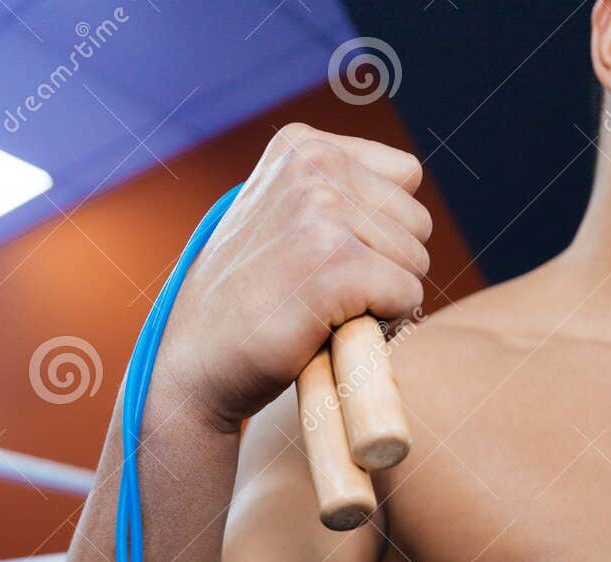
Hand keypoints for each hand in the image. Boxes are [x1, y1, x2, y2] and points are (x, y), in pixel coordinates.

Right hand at [156, 124, 430, 431]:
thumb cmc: (245, 305)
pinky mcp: (335, 264)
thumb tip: (413, 177)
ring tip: (323, 314)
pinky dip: (383, 328)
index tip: (329, 263)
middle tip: (325, 299)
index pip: (405, 179)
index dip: (382, 234)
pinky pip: (407, 297)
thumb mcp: (280, 218)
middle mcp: (313, 165)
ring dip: (383, 302)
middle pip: (417, 222)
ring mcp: (323, 211)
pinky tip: (331, 333)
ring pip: (416, 262)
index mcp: (302, 146)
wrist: (193, 367)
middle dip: (386, 269)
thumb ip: (335, 190)